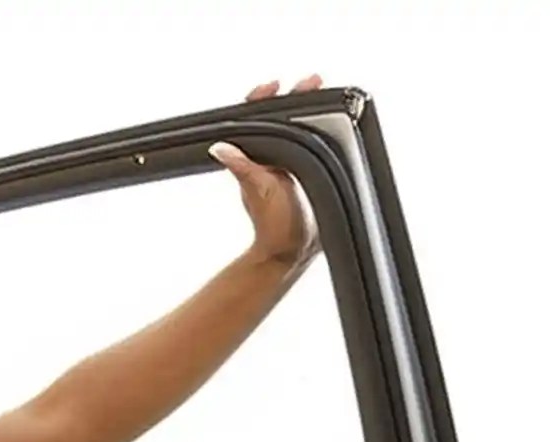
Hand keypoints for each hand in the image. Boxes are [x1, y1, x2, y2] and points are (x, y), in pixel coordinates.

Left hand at [209, 74, 323, 265]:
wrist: (293, 250)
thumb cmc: (275, 224)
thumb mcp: (260, 190)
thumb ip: (243, 168)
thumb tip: (220, 148)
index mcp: (257, 158)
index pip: (256, 121)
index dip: (263, 100)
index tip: (274, 86)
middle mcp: (270, 159)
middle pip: (281, 121)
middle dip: (295, 98)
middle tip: (310, 82)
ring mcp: (287, 166)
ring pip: (296, 132)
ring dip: (308, 112)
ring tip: (320, 93)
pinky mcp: (304, 175)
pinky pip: (310, 147)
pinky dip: (319, 131)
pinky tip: (329, 123)